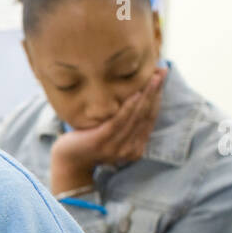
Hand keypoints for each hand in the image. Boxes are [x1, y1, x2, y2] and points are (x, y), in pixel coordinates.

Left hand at [49, 67, 165, 191]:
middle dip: (156, 93)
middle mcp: (129, 150)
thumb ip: (127, 122)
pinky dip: (128, 107)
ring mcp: (116, 147)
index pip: (150, 119)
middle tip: (162, 72)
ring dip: (146, 96)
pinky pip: (118, 122)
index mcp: (136, 148)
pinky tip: (135, 93)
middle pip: (146, 116)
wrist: (68, 159)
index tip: (162, 79)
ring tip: (153, 78)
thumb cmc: (91, 140)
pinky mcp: (102, 141)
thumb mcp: (114, 133)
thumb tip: (140, 96)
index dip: (158, 97)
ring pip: (136, 118)